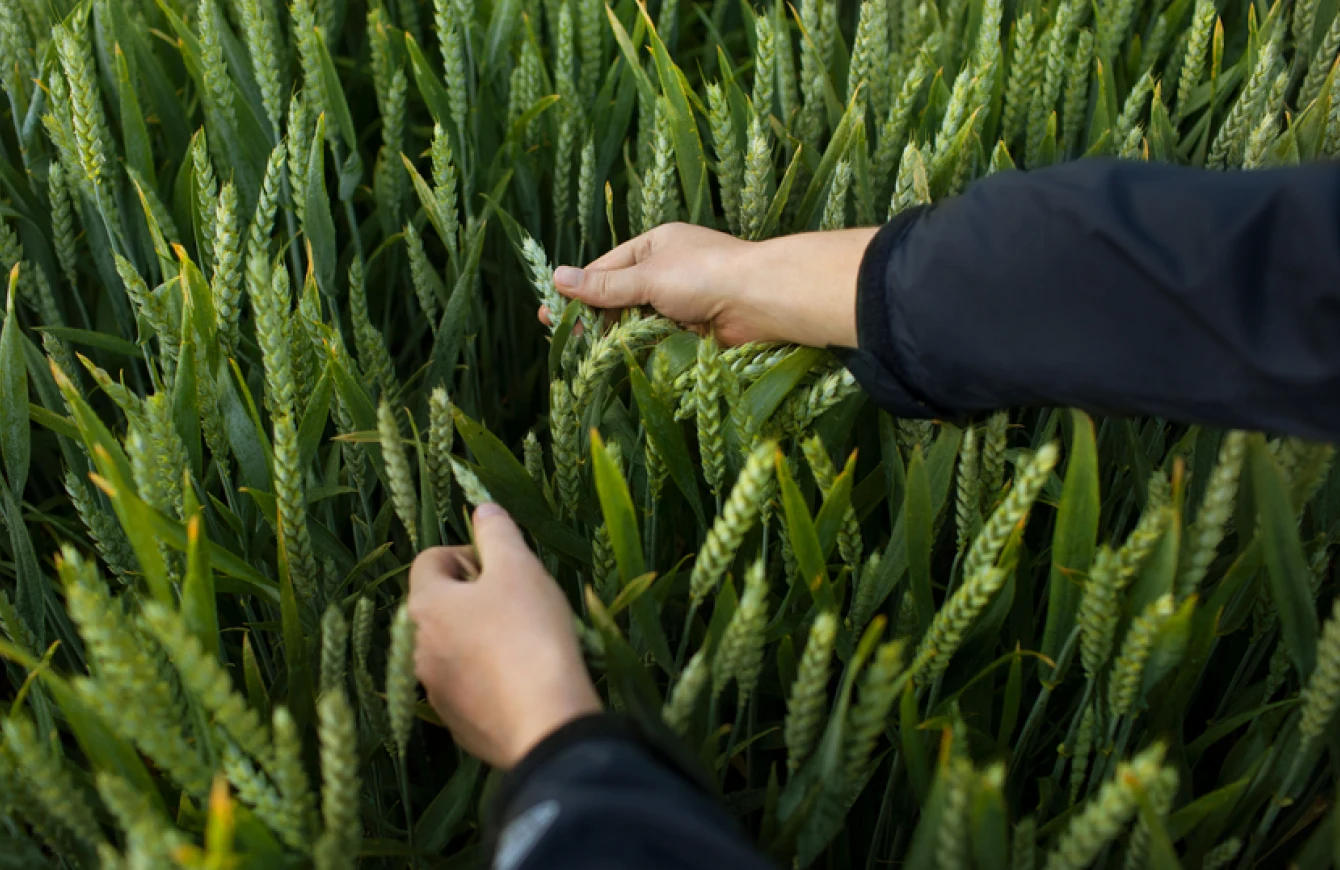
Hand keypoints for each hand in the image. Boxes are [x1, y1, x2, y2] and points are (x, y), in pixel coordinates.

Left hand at [408, 504, 601, 768]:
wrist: (545, 721)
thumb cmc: (530, 634)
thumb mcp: (519, 567)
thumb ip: (497, 532)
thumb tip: (482, 510)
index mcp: (423, 606)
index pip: (430, 559)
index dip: (469, 554)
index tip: (505, 567)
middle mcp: (415, 650)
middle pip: (441, 606)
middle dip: (477, 598)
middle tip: (520, 603)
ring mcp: (434, 691)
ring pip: (454, 648)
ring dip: (482, 638)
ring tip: (526, 642)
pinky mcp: (457, 724)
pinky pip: (469, 687)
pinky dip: (490, 678)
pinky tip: (524, 680)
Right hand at [543, 223, 877, 347]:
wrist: (761, 301)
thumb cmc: (705, 275)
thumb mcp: (647, 277)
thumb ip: (604, 286)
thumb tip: (557, 277)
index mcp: (656, 245)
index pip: (607, 268)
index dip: (579, 290)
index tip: (550, 313)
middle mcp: (667, 269)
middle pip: (620, 295)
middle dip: (594, 316)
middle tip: (564, 339)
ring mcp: (681, 299)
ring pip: (638, 318)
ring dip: (616, 333)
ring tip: (586, 352)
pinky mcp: (694, 327)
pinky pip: (659, 336)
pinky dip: (641, 346)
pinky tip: (621, 357)